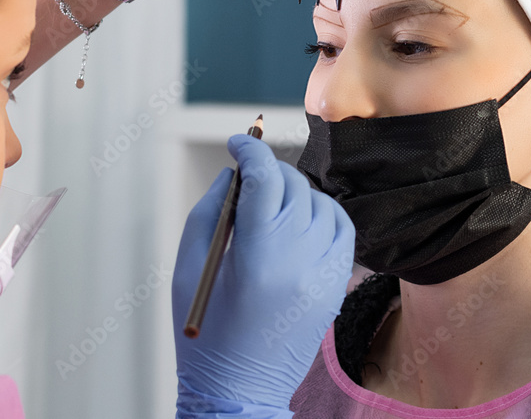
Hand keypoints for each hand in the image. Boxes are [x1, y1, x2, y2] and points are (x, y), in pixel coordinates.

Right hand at [173, 135, 354, 416]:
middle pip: (292, 185)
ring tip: (271, 205)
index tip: (237, 142)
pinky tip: (301, 221)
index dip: (250, 150)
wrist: (239, 389)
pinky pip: (342, 229)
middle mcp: (298, 260)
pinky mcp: (336, 286)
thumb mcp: (188, 266)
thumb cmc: (204, 329)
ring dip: (296, 192)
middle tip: (247, 180)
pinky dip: (324, 214)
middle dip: (268, 172)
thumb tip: (233, 174)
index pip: (264, 178)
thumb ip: (211, 210)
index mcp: (256, 255)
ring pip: (321, 202)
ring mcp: (324, 274)